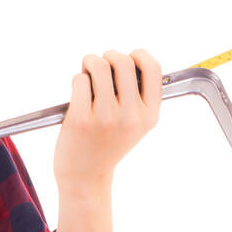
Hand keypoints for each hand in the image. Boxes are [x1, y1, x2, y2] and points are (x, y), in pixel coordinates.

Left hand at [53, 49, 161, 188]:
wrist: (86, 176)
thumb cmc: (107, 144)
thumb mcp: (135, 125)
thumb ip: (138, 97)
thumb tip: (130, 58)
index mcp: (149, 116)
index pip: (153, 69)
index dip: (139, 55)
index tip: (129, 58)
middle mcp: (130, 116)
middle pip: (123, 62)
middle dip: (109, 56)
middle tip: (100, 65)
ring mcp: (105, 117)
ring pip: (99, 67)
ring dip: (90, 62)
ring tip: (87, 72)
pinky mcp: (80, 119)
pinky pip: (80, 80)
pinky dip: (78, 79)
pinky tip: (78, 90)